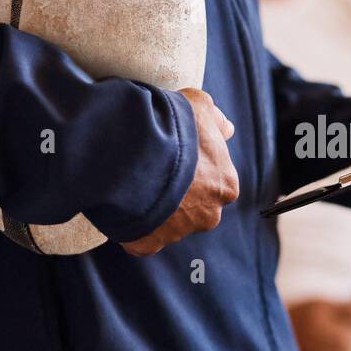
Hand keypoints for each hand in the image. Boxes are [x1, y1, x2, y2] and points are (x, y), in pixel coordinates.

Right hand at [122, 88, 239, 255]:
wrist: (134, 151)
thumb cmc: (172, 126)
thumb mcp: (201, 107)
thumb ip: (217, 120)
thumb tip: (226, 130)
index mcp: (225, 186)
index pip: (215, 181)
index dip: (193, 168)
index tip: (174, 156)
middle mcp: (208, 215)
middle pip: (194, 207)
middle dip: (177, 194)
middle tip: (153, 171)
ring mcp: (178, 233)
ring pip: (167, 223)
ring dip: (155, 208)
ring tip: (135, 184)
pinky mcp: (149, 244)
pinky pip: (141, 238)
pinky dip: (133, 226)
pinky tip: (124, 205)